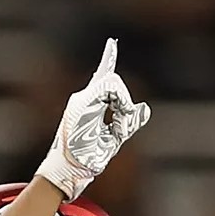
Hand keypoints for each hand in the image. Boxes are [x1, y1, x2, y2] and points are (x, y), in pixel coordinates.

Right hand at [37, 38, 150, 201]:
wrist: (69, 171)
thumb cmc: (86, 159)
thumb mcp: (115, 138)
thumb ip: (129, 122)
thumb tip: (144, 108)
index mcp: (89, 105)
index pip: (102, 78)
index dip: (108, 60)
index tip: (111, 43)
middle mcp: (82, 99)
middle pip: (112, 80)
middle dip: (124, 101)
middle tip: (123, 122)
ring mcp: (80, 100)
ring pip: (112, 82)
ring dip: (122, 103)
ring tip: (118, 123)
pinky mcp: (80, 103)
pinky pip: (108, 86)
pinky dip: (120, 100)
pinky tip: (120, 113)